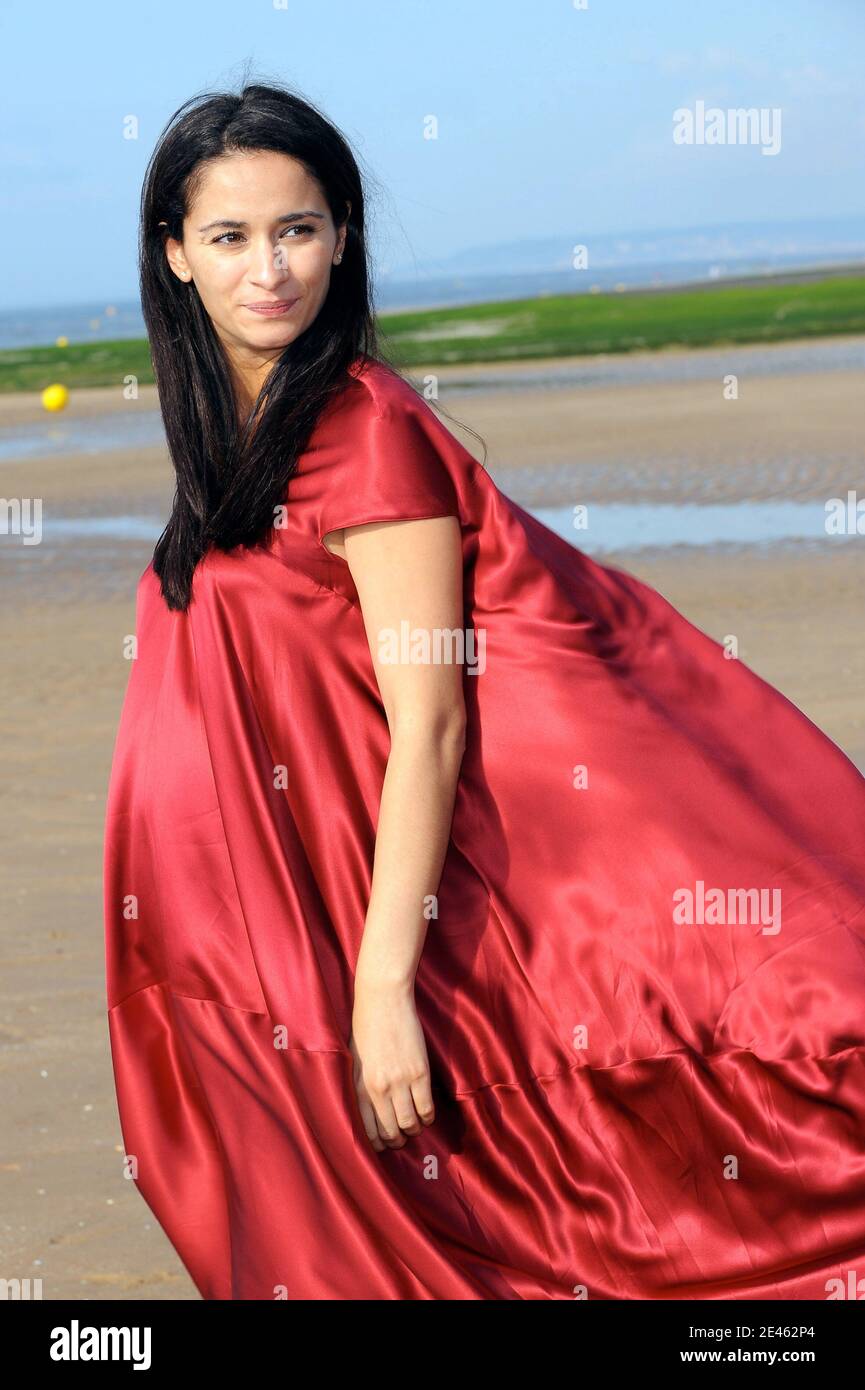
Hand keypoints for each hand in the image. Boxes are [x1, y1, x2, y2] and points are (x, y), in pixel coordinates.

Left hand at [349, 978, 435, 1151]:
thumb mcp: (354, 1059)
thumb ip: (360, 1085)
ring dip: (414, 1130)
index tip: (384, 1143)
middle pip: (390, 1131)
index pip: (368, 1131)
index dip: (378, 1143)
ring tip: (415, 1126)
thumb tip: (368, 1109)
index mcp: (359, 1087)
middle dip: (397, 1140)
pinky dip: (428, 1116)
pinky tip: (426, 1114)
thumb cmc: (365, 1025)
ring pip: (410, 1123)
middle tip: (402, 1137)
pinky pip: (426, 1107)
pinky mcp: (419, 1072)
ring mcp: (400, 1081)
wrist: (383, 998)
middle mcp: (378, 1089)